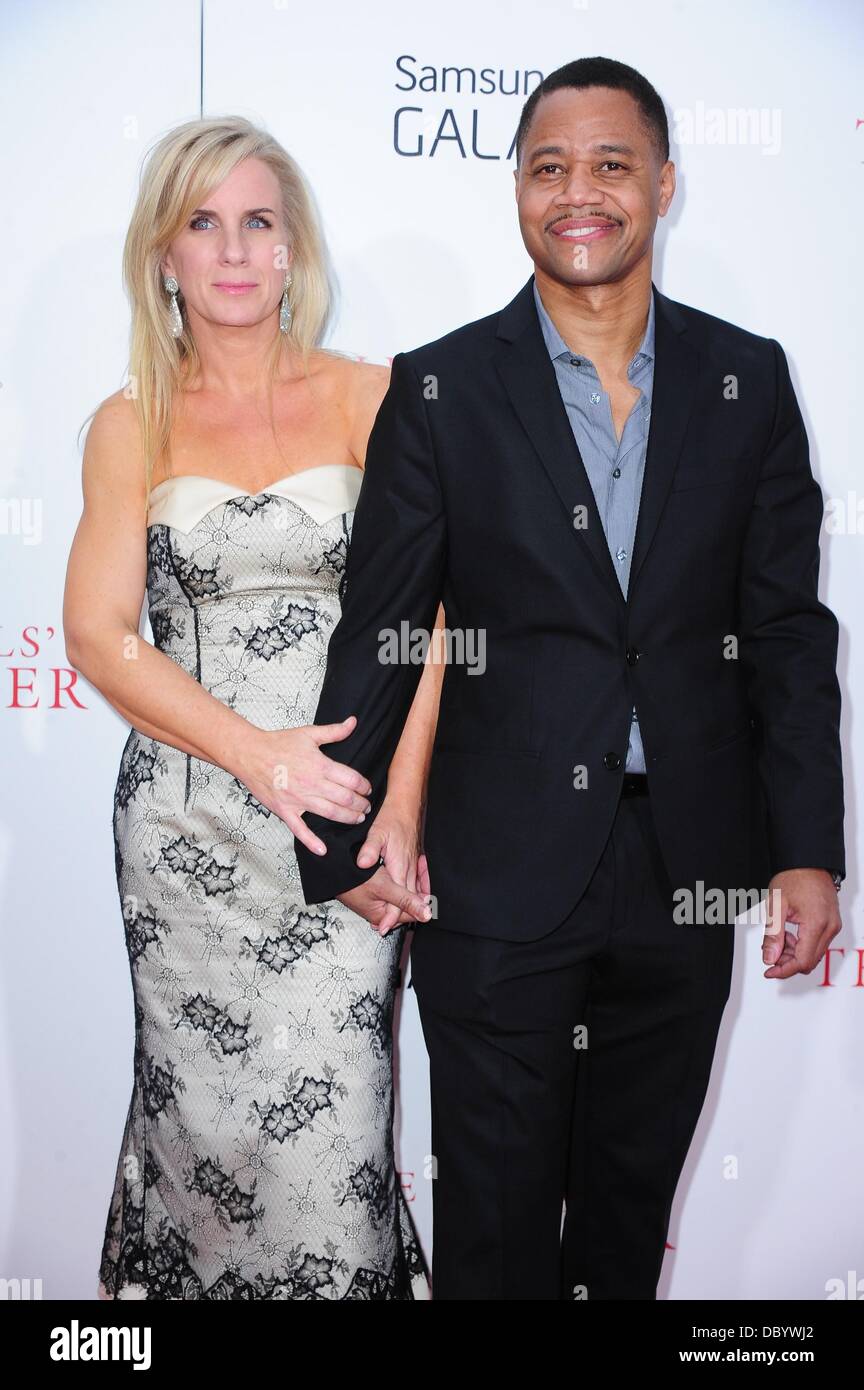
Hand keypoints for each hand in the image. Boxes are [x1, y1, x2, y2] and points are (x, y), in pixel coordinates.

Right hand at [229, 715, 371, 854]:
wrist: (250, 753)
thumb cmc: (278, 743)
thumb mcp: (308, 733)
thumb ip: (334, 731)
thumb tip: (354, 722)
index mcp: (320, 765)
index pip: (352, 780)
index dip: (364, 786)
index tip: (368, 789)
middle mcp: (312, 784)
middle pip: (345, 799)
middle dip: (361, 805)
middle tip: (367, 807)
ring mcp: (298, 800)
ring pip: (330, 813)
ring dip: (348, 818)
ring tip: (358, 819)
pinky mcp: (285, 810)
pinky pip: (300, 829)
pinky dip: (312, 842)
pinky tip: (323, 850)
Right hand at [337, 864, 431, 935]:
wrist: (334, 866)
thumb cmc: (356, 877)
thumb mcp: (385, 888)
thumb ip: (405, 902)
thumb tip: (427, 916)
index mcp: (384, 917)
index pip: (414, 911)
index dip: (424, 896)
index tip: (429, 876)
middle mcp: (380, 913)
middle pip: (408, 903)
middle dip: (418, 887)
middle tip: (422, 863)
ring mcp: (377, 903)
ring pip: (402, 895)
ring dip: (411, 881)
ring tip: (417, 861)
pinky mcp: (374, 894)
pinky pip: (394, 890)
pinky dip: (402, 879)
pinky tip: (404, 865)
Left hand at [353, 798, 428, 933]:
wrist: (408, 804)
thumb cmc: (392, 818)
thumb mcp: (376, 832)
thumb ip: (370, 850)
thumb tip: (363, 864)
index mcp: (399, 866)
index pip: (397, 898)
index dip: (390, 915)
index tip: (382, 927)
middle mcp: (409, 868)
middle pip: (408, 900)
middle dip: (398, 917)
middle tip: (384, 929)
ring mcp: (414, 864)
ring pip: (415, 893)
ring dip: (409, 907)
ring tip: (397, 921)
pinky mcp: (416, 859)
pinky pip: (421, 882)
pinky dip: (419, 893)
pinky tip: (416, 900)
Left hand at [761, 869, 841, 979]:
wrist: (808, 861)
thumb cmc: (793, 877)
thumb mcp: (776, 906)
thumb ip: (772, 935)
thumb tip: (769, 959)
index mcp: (816, 924)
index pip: (802, 961)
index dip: (784, 970)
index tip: (769, 971)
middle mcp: (830, 928)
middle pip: (809, 961)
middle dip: (788, 962)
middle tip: (770, 953)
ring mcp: (833, 926)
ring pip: (814, 954)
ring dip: (794, 954)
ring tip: (778, 939)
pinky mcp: (832, 923)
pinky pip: (818, 944)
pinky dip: (803, 945)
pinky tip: (789, 935)